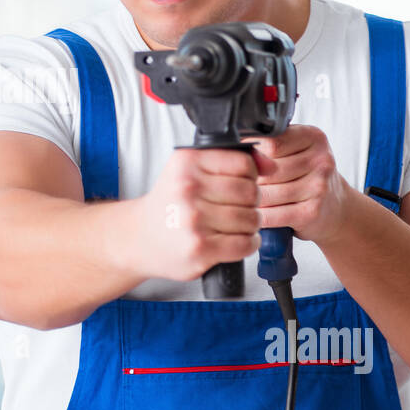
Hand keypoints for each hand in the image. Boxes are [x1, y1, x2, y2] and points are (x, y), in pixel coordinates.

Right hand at [128, 146, 261, 282]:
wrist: (139, 238)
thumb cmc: (168, 205)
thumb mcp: (188, 171)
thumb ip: (228, 161)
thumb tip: (270, 165)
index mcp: (186, 163)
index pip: (243, 163)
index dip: (249, 176)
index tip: (239, 184)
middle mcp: (188, 188)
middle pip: (250, 192)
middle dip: (251, 202)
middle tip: (236, 208)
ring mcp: (193, 220)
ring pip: (251, 218)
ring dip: (249, 225)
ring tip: (231, 226)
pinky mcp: (200, 248)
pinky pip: (245, 243)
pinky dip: (248, 243)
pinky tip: (233, 240)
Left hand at [243, 124, 352, 244]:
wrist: (337, 208)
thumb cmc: (307, 176)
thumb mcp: (298, 150)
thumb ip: (273, 143)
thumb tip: (235, 145)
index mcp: (313, 137)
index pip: (271, 142)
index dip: (252, 153)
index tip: (243, 161)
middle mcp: (320, 160)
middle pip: (267, 170)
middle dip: (251, 179)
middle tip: (246, 185)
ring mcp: (319, 187)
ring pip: (267, 193)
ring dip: (253, 200)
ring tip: (250, 200)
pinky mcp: (312, 212)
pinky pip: (273, 214)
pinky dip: (261, 216)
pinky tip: (259, 214)